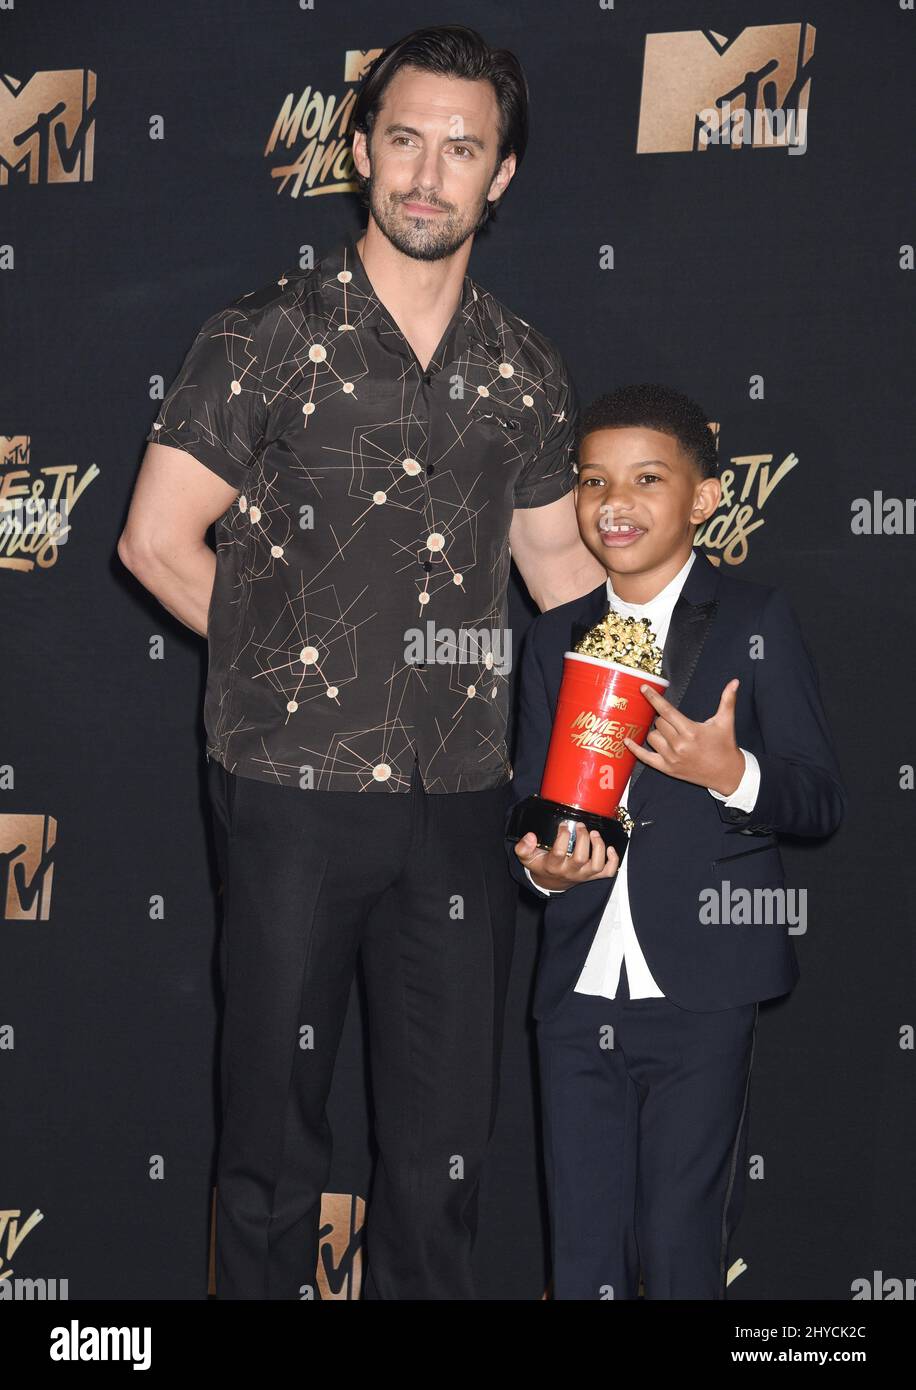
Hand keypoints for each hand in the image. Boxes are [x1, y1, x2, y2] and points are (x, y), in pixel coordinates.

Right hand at [513, 821, 618, 892]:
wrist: (551, 882)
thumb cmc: (541, 865)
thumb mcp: (527, 858)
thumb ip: (524, 847)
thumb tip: (530, 836)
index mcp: (553, 866)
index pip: (559, 852)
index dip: (563, 836)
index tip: (564, 825)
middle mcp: (570, 871)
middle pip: (581, 858)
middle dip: (583, 838)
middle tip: (581, 826)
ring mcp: (583, 875)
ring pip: (597, 865)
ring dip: (598, 847)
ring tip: (594, 833)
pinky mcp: (593, 876)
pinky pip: (607, 872)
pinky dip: (613, 861)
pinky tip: (610, 848)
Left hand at [623, 678, 744, 794]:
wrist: (727, 774)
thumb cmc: (725, 746)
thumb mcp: (726, 722)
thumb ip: (728, 700)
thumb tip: (735, 681)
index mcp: (691, 731)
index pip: (667, 711)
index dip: (653, 698)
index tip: (643, 688)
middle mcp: (679, 745)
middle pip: (658, 723)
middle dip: (663, 719)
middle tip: (674, 722)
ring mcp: (672, 758)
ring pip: (652, 737)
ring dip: (657, 732)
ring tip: (669, 733)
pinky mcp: (667, 769)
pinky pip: (645, 758)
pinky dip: (635, 749)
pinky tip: (627, 741)